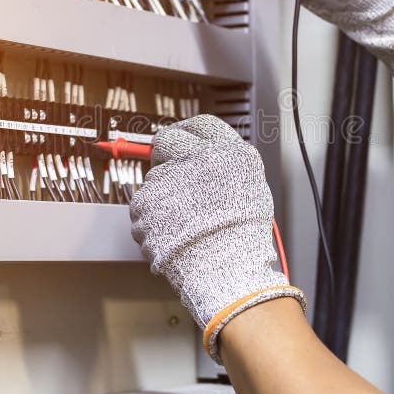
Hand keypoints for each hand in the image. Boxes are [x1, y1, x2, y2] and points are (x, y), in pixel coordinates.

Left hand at [129, 115, 305, 362]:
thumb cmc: (242, 238)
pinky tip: (170, 234)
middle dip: (165, 156)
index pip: (201, 125)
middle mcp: (197, 157)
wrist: (227, 269)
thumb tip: (207, 160)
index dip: (188, 131)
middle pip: (168, 141)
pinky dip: (151, 220)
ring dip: (161, 197)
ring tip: (182, 223)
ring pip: (154, 178)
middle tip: (172, 179)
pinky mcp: (146, 199)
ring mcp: (169, 177)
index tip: (181, 137)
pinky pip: (142, 205)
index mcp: (227, 152)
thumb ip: (227, 166)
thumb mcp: (250, 188)